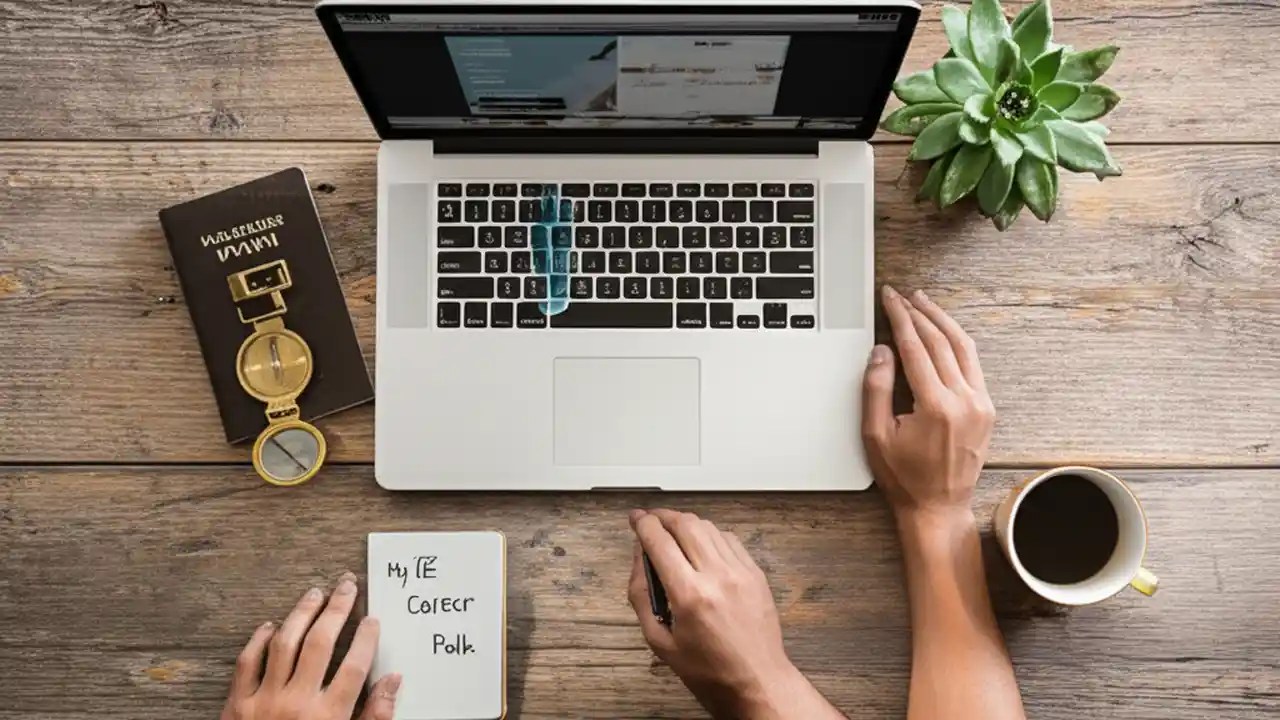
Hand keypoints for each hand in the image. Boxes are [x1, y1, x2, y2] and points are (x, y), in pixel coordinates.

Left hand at [220, 573, 401, 719]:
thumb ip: (374, 718)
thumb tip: (393, 683)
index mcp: (328, 718)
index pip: (354, 666)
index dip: (366, 638)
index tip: (373, 620)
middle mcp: (296, 704)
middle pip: (320, 644)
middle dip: (337, 610)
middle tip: (347, 587)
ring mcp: (263, 702)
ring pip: (284, 643)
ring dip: (301, 613)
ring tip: (315, 594)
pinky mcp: (235, 706)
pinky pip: (246, 662)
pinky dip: (258, 640)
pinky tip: (271, 625)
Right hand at [626, 509, 842, 719]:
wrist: (757, 682)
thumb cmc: (707, 670)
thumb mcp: (659, 641)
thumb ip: (642, 596)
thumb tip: (639, 558)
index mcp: (689, 595)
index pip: (660, 541)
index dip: (643, 524)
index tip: (635, 518)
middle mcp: (717, 576)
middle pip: (685, 524)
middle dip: (663, 516)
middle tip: (650, 519)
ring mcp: (741, 572)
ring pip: (709, 527)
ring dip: (686, 523)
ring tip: (673, 531)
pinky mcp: (756, 574)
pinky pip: (730, 540)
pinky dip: (711, 535)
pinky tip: (702, 545)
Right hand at [862, 286, 994, 522]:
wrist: (938, 508)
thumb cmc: (904, 478)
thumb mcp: (876, 436)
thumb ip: (876, 389)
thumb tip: (881, 351)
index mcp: (936, 406)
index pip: (915, 347)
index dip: (899, 318)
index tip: (890, 299)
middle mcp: (964, 401)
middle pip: (941, 341)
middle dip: (919, 314)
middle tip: (903, 296)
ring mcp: (980, 405)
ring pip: (963, 348)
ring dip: (942, 321)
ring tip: (924, 303)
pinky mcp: (987, 410)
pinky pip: (972, 365)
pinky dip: (956, 343)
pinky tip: (943, 333)